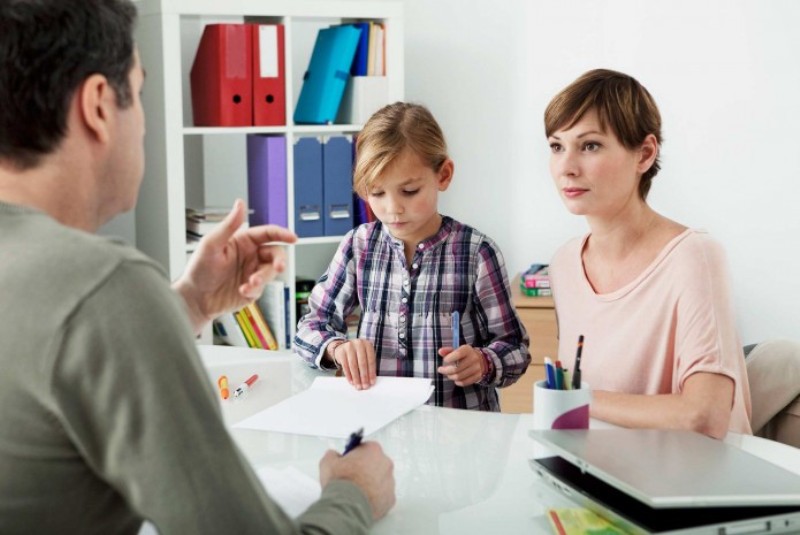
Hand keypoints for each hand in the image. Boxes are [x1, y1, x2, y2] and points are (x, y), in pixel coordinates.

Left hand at [173, 199, 296, 333]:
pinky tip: (242, 290)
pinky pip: (262, 289)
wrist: (195, 299)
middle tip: (278, 267)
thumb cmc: (198, 270)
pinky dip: (254, 290)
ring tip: (249, 283)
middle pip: (275, 254)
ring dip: (263, 278)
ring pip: (270, 273)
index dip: (282, 234)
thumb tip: (240, 204)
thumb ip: (229, 224)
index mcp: (243, 241)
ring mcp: (252, 273)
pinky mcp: (252, 290)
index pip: (267, 234)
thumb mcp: (212, 244)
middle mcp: (250, 256)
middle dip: (279, 260)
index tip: (293, 238)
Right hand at [319, 442, 395, 519]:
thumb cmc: (341, 483)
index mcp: (372, 450)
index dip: (355, 455)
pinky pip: (383, 496)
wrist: (347, 505)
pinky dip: (375, 498)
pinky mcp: (390, 498)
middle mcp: (385, 463)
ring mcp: (389, 481)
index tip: (349, 461)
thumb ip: (333, 455)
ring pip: (381, 480)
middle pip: (375, 463)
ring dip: (371, 483)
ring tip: (356, 491)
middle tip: (351, 477)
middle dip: (365, 469)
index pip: (365, 448)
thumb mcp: (328, 462)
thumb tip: (333, 456)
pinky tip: (362, 500)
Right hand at [331, 339, 376, 389]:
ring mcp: (349, 347)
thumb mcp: (365, 355)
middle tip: (365, 386)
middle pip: (362, 363)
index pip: (371, 360)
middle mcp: (359, 344)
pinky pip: (345, 366)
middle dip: (364, 376)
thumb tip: (371, 380)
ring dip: (356, 378)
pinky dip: (349, 375)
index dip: (371, 373)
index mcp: (368, 345)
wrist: (343, 347)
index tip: (372, 382)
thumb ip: (369, 364)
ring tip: (358, 386)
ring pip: (353, 365)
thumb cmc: (358, 353)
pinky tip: (351, 381)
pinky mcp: (341, 352)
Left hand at [437, 345, 485, 385]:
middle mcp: (473, 358)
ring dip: (450, 376)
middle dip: (445, 370)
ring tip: (448, 374)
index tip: (444, 360)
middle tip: (440, 370)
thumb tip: (440, 351)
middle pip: (456, 368)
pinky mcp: (477, 376)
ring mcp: (476, 368)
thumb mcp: (457, 350)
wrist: (481, 360)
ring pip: (459, 376)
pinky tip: (455, 379)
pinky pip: (464, 382)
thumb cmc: (465, 355)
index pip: (458, 354)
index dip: (449, 358)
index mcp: (467, 350)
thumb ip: (448, 351)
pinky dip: (457, 382)